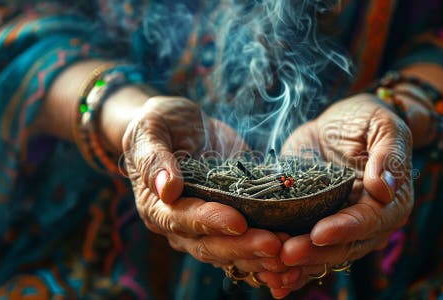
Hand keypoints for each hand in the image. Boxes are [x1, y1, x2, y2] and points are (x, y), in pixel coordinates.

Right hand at [122, 96, 285, 275]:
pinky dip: (267, 255)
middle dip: (243, 246)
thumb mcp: (149, 129)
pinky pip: (247, 247)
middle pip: (210, 245)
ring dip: (259, 256)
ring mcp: (206, 230)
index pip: (182, 219)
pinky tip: (293, 259)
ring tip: (289, 252)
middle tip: (275, 245)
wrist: (180, 125)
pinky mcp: (230, 224)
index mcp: (156, 206)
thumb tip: (167, 189)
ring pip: (231, 253)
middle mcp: (179, 227)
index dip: (211, 221)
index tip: (238, 221)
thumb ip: (154, 158)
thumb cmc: (160, 123)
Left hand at [263, 93, 413, 296]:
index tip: (319, 233)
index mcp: (391, 203)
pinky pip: (304, 249)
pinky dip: (287, 265)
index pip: (368, 221)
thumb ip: (389, 155)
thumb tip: (384, 189)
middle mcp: (368, 224)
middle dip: (314, 252)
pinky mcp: (315, 225)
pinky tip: (265, 274)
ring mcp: (340, 228)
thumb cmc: (367, 120)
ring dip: (298, 264)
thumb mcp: (382, 125)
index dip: (344, 229)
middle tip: (286, 253)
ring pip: (322, 254)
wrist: (339, 123)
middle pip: (343, 246)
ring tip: (271, 267)